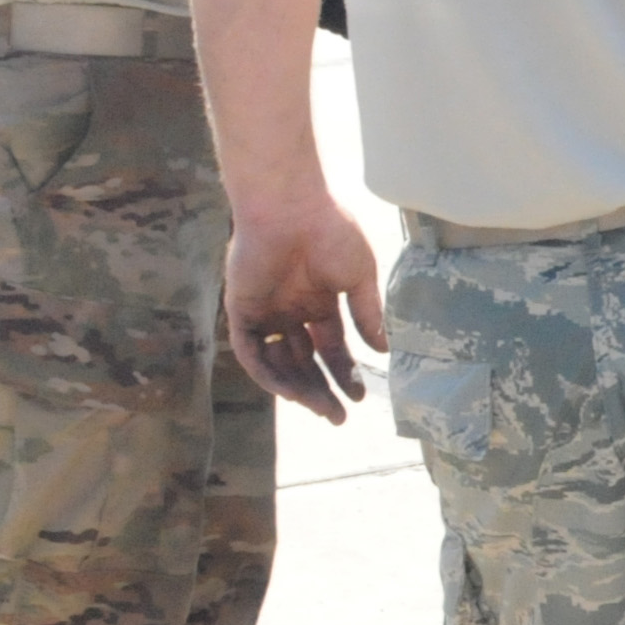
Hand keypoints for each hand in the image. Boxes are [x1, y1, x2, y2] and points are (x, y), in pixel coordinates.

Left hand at [225, 194, 384, 422]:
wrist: (290, 208)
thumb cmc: (330, 231)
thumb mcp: (360, 276)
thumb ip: (367, 314)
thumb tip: (383, 349)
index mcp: (319, 301)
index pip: (331, 347)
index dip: (344, 372)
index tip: (360, 396)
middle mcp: (291, 312)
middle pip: (304, 362)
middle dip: (322, 389)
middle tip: (339, 417)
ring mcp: (265, 312)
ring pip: (279, 362)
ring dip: (298, 388)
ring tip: (320, 408)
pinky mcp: (241, 311)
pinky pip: (251, 352)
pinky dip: (269, 374)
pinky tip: (290, 392)